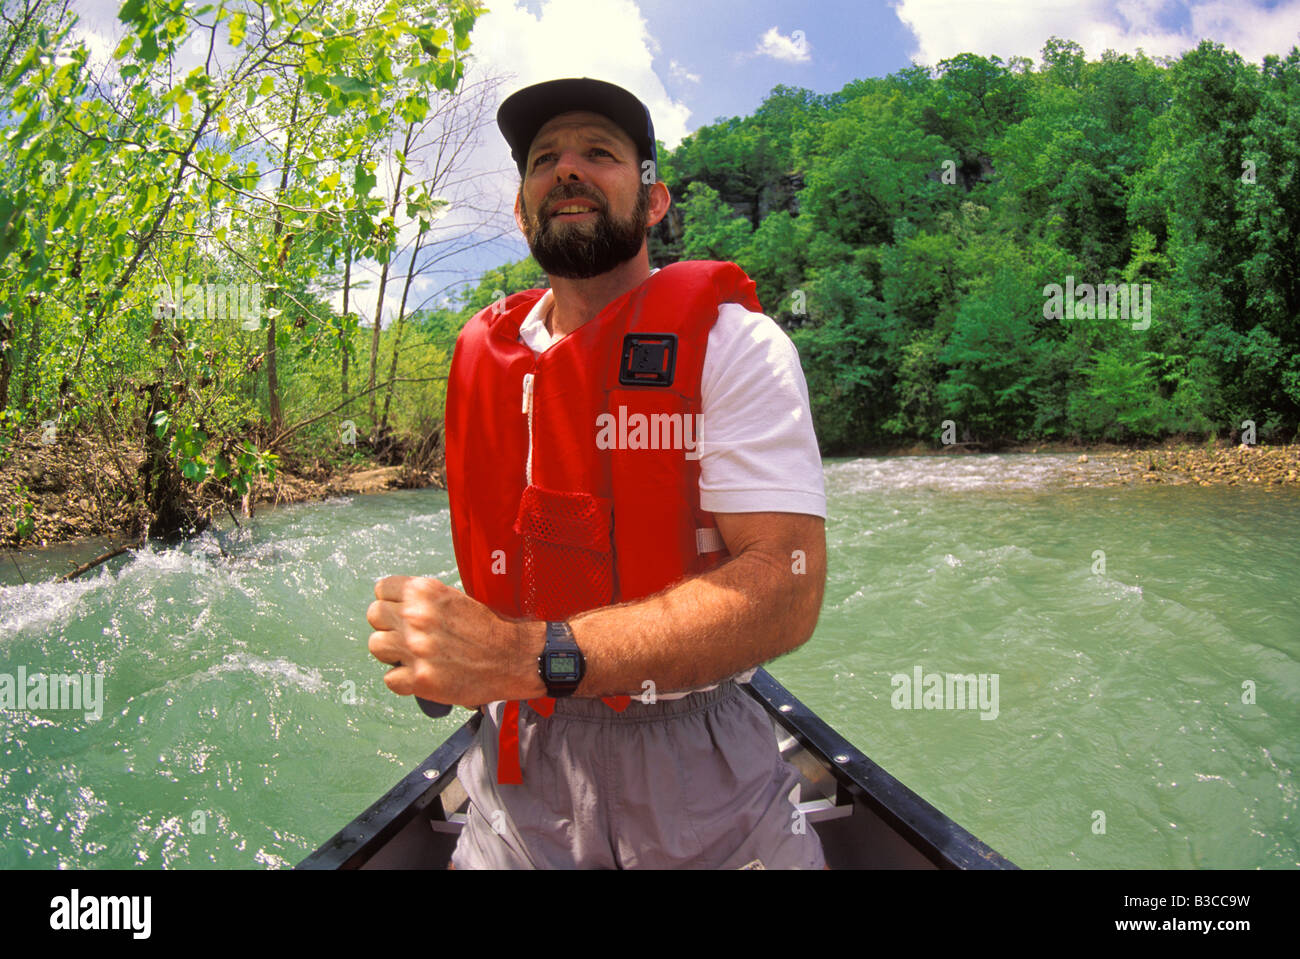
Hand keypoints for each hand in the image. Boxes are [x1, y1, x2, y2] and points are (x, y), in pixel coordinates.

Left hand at [366, 575, 540, 705]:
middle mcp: (416, 617)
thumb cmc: (488, 627)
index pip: (381, 589)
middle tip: (406, 634)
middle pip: (374, 615)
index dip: (390, 601)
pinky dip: (404, 680)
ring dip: (392, 651)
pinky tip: (421, 674)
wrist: (514, 657)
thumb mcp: (454, 598)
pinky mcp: (419, 678)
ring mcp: (415, 649)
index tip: (400, 611)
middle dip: (388, 624)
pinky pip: (390, 678)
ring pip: (376, 645)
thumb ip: (424, 601)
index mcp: (425, 592)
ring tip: (412, 655)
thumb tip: (397, 606)